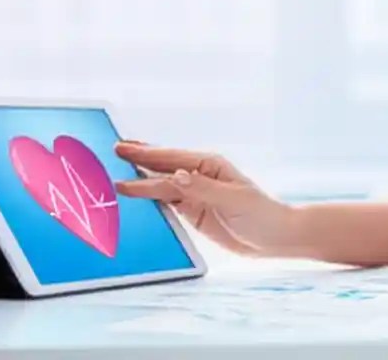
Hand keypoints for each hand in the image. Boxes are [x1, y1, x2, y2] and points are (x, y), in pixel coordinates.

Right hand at [114, 141, 292, 257]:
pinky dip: (148, 199)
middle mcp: (199, 176)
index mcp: (210, 165)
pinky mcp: (192, 212)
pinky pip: (165, 203)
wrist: (275, 238)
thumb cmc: (262, 214)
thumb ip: (202, 189)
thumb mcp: (233, 199)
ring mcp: (194, 194)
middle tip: (112, 150)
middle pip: (163, 166)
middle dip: (138, 158)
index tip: (123, 150)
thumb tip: (175, 175)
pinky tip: (133, 196)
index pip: (172, 159)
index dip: (146, 154)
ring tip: (113, 174)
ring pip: (160, 184)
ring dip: (139, 179)